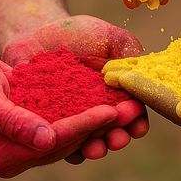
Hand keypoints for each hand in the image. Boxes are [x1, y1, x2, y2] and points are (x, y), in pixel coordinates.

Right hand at [0, 46, 117, 177]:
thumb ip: (12, 121)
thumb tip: (45, 141)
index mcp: (5, 156)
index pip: (53, 142)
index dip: (83, 126)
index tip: (109, 111)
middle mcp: (18, 154)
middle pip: (68, 141)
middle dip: (100, 124)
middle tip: (132, 108)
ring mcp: (25, 141)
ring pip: (71, 132)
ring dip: (99, 119)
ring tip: (129, 105)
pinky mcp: (31, 124)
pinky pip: (63, 119)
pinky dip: (85, 109)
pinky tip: (109, 96)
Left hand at [2, 15, 149, 162]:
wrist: (37, 31)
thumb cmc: (78, 33)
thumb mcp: (109, 37)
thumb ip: (130, 53)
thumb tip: (144, 76)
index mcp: (117, 94)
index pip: (132, 113)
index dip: (137, 122)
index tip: (137, 126)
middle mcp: (98, 111)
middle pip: (113, 132)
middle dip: (118, 139)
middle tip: (117, 139)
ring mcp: (75, 119)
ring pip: (87, 141)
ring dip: (95, 148)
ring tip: (95, 149)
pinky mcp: (50, 123)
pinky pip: (58, 142)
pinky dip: (65, 149)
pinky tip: (68, 149)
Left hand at [105, 28, 180, 146]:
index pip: (177, 111)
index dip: (148, 95)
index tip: (122, 80)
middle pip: (167, 103)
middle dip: (138, 89)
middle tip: (106, 74)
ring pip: (169, 90)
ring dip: (144, 79)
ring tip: (114, 66)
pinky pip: (179, 77)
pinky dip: (160, 68)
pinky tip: (137, 58)